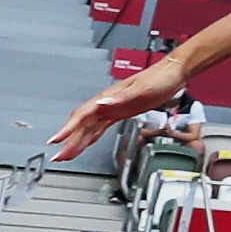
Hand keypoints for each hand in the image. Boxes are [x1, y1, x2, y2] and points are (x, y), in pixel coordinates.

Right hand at [52, 54, 186, 161]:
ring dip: (77, 141)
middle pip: (83, 124)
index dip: (68, 128)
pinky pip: (99, 127)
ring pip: (89, 127)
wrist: (173, 74)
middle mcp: (107, 103)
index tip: (56, 140)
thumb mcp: (142, 88)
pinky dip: (90, 137)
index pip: (83, 114)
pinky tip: (85, 144)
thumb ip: (121, 97)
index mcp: (108, 97)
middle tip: (58, 157)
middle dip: (69, 141)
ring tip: (66, 156)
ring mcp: (112, 108)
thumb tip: (101, 103)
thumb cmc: (159, 78)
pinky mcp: (120, 112)